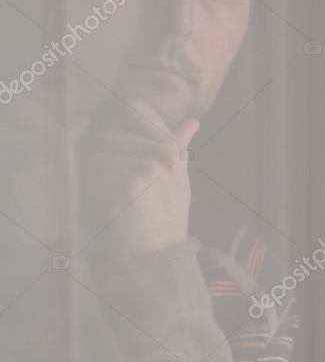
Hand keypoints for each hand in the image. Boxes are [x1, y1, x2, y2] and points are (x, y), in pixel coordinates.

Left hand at [78, 99, 198, 256]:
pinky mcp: (129, 185)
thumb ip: (179, 145)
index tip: (121, 146)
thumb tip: (192, 121)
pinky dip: (96, 193)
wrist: (160, 252)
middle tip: (119, 185)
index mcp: (173, 149)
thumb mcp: (178, 178)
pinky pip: (95, 176)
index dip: (120, 121)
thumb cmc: (167, 216)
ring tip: (118, 198)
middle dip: (105, 159)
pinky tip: (114, 208)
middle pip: (109, 136)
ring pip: (98, 157)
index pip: (136, 109)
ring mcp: (148, 168)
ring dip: (99, 178)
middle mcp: (164, 154)